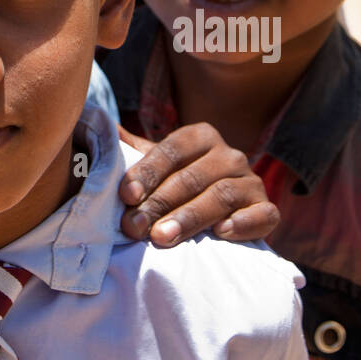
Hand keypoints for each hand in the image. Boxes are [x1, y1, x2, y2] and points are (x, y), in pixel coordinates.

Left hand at [117, 121, 279, 246]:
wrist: (224, 211)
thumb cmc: (179, 185)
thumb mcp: (158, 164)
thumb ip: (130, 148)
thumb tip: (93, 121)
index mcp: (200, 136)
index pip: (170, 151)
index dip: (146, 172)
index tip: (125, 196)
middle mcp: (229, 154)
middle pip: (190, 177)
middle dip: (158, 204)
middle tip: (133, 228)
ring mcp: (251, 181)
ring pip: (220, 196)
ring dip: (189, 218)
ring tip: (161, 238)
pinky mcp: (267, 208)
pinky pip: (262, 214)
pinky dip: (242, 223)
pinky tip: (222, 233)